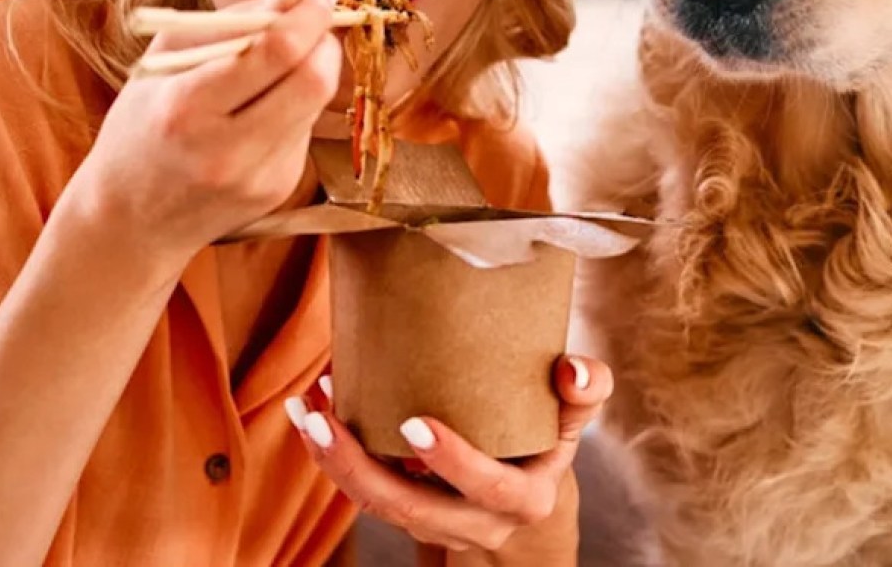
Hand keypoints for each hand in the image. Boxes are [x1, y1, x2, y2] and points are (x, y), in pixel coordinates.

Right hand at [62, 0, 341, 269]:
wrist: (131, 218)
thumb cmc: (142, 122)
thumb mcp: (167, 58)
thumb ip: (234, 17)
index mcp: (187, 107)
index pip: (276, 52)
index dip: (309, 15)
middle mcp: (226, 150)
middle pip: (314, 81)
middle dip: (325, 39)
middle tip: (317, 18)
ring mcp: (257, 177)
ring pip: (316, 103)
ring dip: (314, 68)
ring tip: (283, 58)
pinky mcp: (278, 190)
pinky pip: (305, 130)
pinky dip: (297, 104)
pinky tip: (267, 104)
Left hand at [284, 355, 611, 552]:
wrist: (527, 488)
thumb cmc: (547, 436)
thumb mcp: (573, 417)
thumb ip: (585, 391)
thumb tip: (572, 368)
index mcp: (523, 497)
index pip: (487, 486)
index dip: (451, 461)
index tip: (414, 424)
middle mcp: (477, 522)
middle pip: (412, 509)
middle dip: (361, 468)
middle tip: (326, 417)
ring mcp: (437, 523)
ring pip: (378, 506)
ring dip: (333, 461)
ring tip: (305, 409)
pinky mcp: (408, 508)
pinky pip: (365, 491)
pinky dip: (334, 453)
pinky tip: (314, 408)